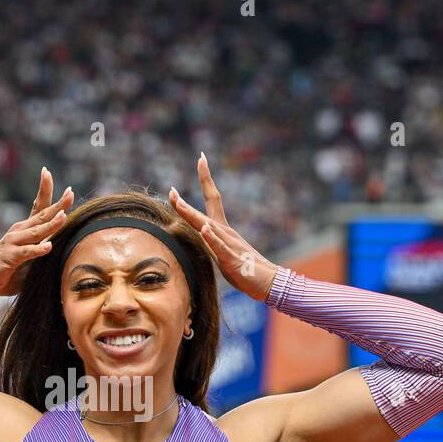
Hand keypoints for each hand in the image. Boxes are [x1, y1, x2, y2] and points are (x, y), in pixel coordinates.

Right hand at [0, 167, 73, 298]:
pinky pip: (26, 252)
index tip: (68, 188)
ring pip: (36, 232)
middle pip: (42, 215)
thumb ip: (45, 251)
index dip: (50, 194)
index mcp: (26, 229)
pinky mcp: (10, 256)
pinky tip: (48, 247)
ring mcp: (14, 242)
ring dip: (51, 224)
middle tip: (70, 192)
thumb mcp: (31, 258)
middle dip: (57, 204)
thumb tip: (68, 251)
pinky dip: (37, 250)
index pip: (40, 207)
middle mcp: (20, 231)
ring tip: (64, 216)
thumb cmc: (10, 269)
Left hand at [169, 153, 277, 301]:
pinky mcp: (231, 260)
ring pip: (207, 226)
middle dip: (190, 195)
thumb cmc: (247, 270)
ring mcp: (228, 245)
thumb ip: (212, 243)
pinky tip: (205, 228)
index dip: (206, 179)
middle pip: (207, 207)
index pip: (213, 199)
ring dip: (191, 214)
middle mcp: (225, 232)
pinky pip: (220, 247)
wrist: (269, 282)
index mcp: (223, 229)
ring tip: (177, 201)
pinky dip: (212, 238)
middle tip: (173, 185)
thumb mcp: (223, 254)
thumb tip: (201, 234)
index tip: (201, 159)